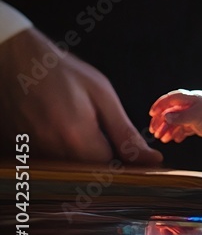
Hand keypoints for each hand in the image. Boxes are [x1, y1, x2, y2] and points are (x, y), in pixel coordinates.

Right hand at [0, 28, 161, 164]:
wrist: (17, 60)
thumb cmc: (61, 73)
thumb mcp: (102, 96)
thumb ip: (125, 133)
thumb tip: (151, 159)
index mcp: (76, 136)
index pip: (109, 171)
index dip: (121, 163)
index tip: (124, 150)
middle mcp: (50, 150)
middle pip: (86, 174)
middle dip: (99, 160)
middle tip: (96, 132)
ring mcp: (31, 152)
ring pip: (66, 170)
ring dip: (77, 155)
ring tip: (72, 125)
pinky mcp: (19, 151)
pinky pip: (46, 162)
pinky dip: (57, 151)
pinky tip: (56, 129)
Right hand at [148, 90, 201, 142]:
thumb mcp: (195, 115)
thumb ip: (180, 117)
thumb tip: (165, 116)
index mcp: (187, 99)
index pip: (169, 100)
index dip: (159, 106)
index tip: (152, 114)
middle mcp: (188, 106)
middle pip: (169, 113)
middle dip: (161, 122)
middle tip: (155, 132)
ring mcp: (191, 115)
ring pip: (175, 122)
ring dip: (168, 130)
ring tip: (163, 139)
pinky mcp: (195, 124)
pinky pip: (183, 129)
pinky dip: (178, 134)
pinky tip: (175, 139)